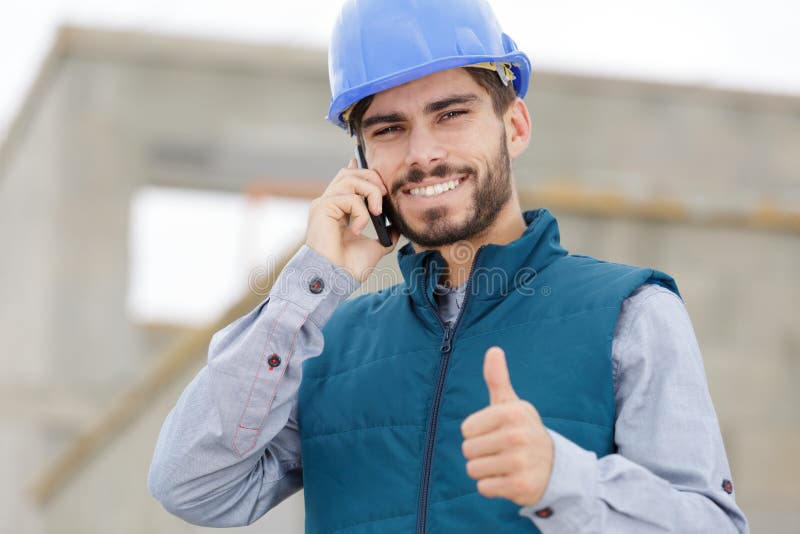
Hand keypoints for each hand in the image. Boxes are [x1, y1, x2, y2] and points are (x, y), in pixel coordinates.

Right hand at [305, 159, 399, 281]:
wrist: (336, 279)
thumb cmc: (350, 267)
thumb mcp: (376, 246)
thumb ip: (385, 232)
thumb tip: (398, 223)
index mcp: (338, 209)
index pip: (348, 179)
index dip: (362, 171)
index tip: (381, 180)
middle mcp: (328, 203)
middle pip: (349, 172)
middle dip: (372, 178)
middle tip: (384, 196)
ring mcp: (323, 204)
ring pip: (350, 179)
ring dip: (371, 192)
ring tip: (376, 212)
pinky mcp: (322, 208)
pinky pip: (350, 198)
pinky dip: (362, 213)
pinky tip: (358, 230)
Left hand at [461, 346, 553, 506]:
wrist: (556, 467)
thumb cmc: (523, 431)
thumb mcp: (512, 405)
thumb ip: (497, 379)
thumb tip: (493, 350)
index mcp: (512, 413)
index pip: (466, 428)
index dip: (476, 433)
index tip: (495, 433)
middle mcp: (517, 436)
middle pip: (467, 450)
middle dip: (479, 453)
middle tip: (500, 451)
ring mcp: (520, 462)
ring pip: (473, 470)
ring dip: (485, 471)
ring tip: (504, 465)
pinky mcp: (520, 487)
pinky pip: (483, 488)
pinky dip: (492, 486)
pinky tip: (509, 479)